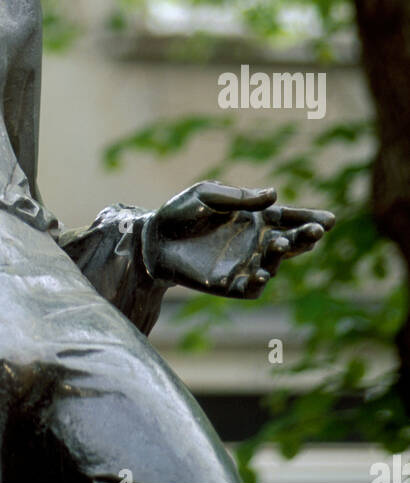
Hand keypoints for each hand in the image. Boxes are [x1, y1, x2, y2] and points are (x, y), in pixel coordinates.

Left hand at [142, 181, 334, 298]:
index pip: (287, 218)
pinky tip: (262, 274)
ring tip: (281, 244)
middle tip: (316, 231)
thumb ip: (240, 197)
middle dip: (305, 237)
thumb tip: (274, 194)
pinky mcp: (228, 285)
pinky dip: (258, 283)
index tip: (328, 220)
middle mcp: (255, 242)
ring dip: (281, 256)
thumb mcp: (208, 195)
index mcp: (254, 218)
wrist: (153, 238)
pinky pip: (250, 288)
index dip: (309, 219)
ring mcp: (244, 264)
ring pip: (273, 265)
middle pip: (289, 242)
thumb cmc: (181, 212)